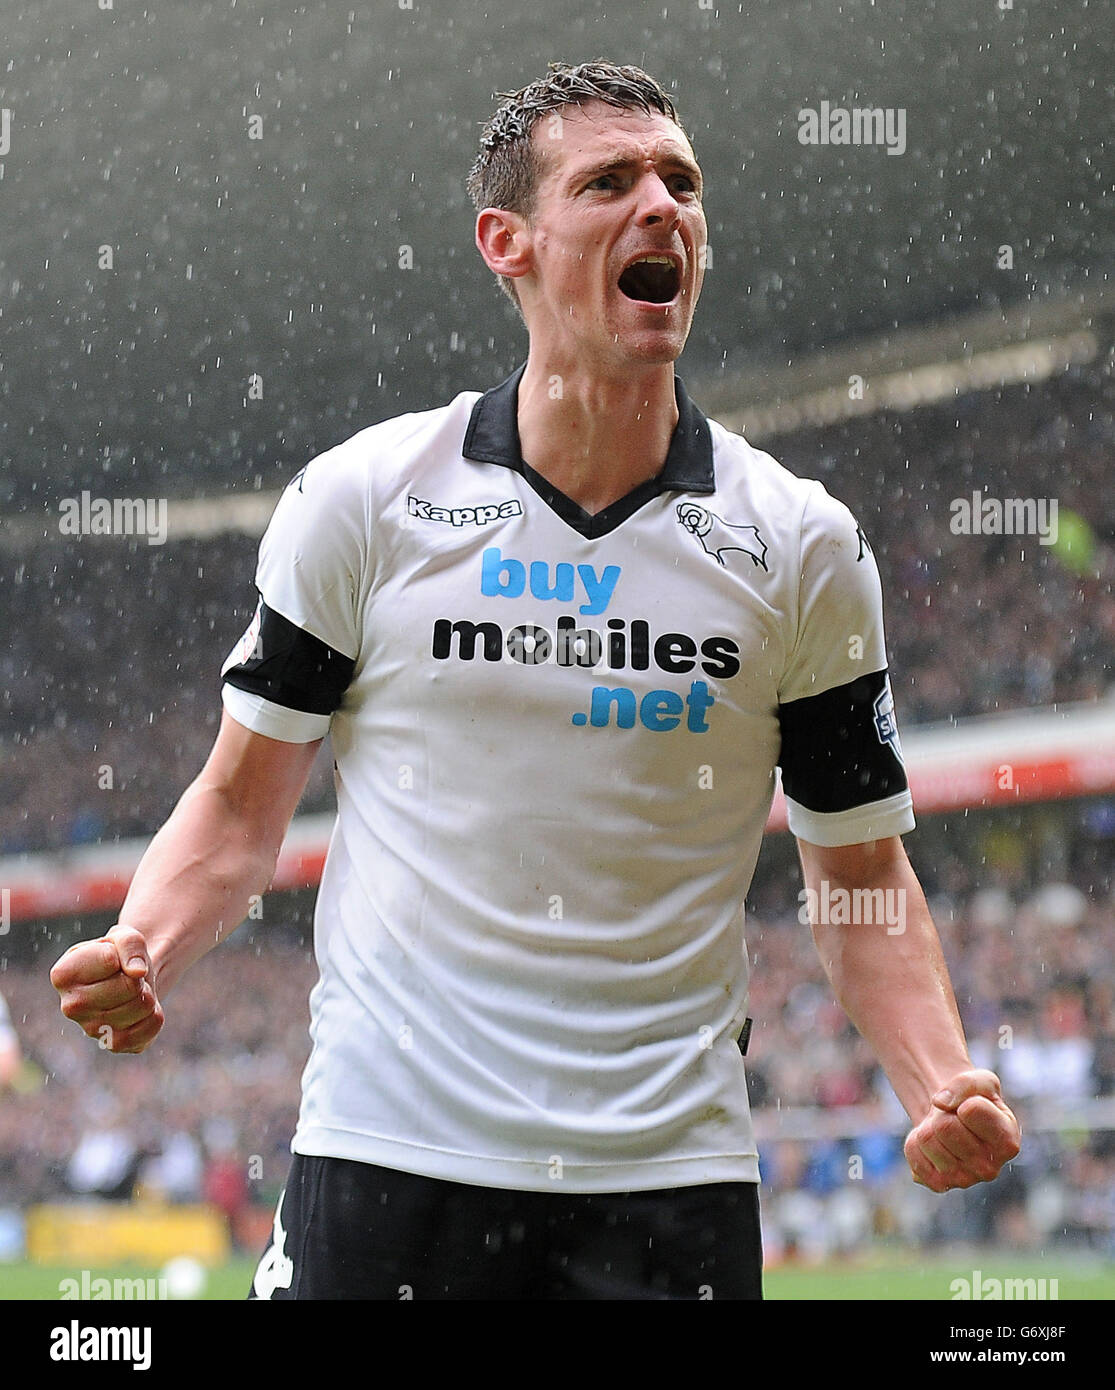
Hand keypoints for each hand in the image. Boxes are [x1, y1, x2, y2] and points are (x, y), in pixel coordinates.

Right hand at [49, 924, 163, 1053]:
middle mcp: (70, 1007)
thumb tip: (137, 973)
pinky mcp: (115, 1045)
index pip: (110, 960)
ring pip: (142, 1007)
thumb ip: (130, 944)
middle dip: (137, 976)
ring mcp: (91, 1030)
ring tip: (132, 991)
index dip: (122, 954)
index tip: (113, 957)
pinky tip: (140, 1010)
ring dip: (147, 994)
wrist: (129, 978)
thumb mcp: (124, 936)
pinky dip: (155, 1014)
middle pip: (129, 987)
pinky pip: (150, 1028)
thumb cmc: (120, 954)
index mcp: (63, 975)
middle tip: (127, 976)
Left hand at [904, 1068, 1019, 1192]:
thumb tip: (940, 1103)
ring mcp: (964, 1180)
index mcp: (1008, 1142)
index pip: (971, 1109)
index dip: (965, 1099)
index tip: (970, 1104)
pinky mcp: (939, 1184)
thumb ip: (966, 1083)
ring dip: (929, 1126)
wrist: (955, 1117)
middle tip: (953, 1118)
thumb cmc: (974, 1098)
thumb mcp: (980, 1080)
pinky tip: (934, 1144)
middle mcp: (990, 1169)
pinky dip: (916, 1139)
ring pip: (927, 1138)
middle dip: (944, 1113)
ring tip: (944, 1130)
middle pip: (945, 1126)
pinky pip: (913, 1151)